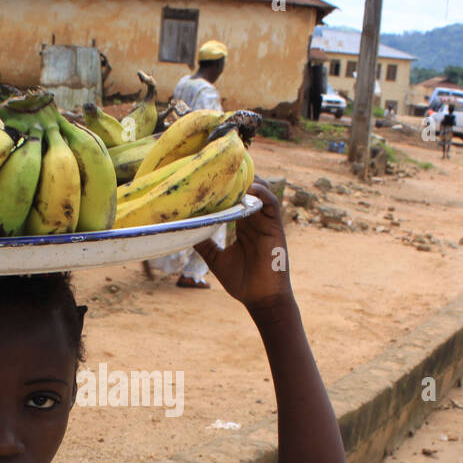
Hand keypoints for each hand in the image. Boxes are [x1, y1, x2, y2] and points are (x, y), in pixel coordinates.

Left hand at [194, 181, 291, 312]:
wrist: (260, 298)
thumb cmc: (242, 281)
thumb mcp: (216, 259)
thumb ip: (205, 244)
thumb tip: (186, 232)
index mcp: (244, 226)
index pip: (236, 199)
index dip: (227, 186)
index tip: (210, 174)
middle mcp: (255, 220)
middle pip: (248, 190)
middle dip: (236, 177)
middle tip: (219, 164)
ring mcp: (266, 223)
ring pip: (261, 192)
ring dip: (249, 181)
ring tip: (233, 172)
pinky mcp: (276, 228)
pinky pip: (271, 204)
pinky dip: (262, 193)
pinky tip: (249, 187)